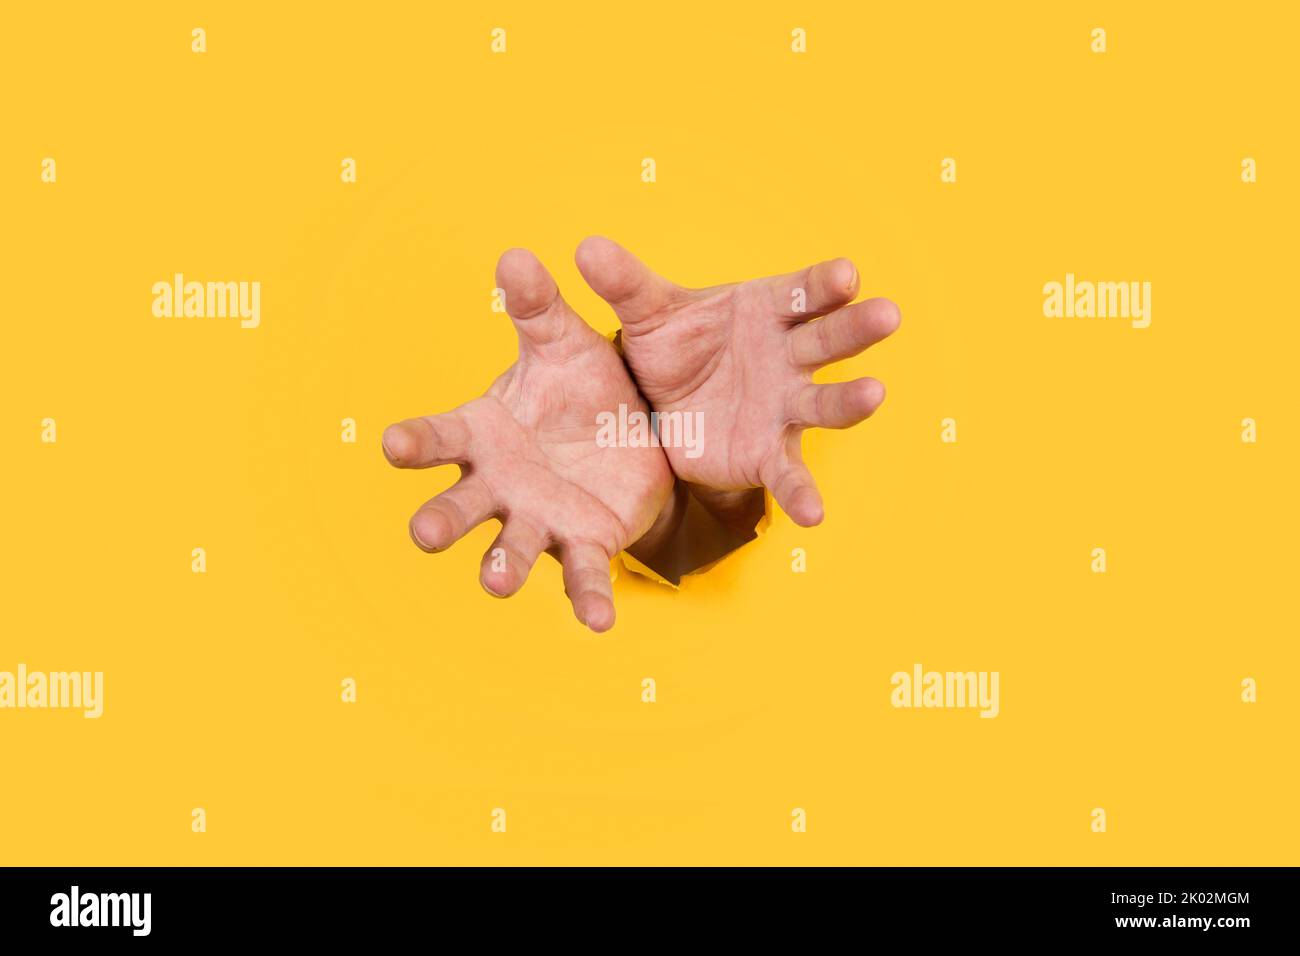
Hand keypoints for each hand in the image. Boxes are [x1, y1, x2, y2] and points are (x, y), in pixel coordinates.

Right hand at [382, 249, 673, 631]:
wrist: (635, 433)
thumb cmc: (582, 387)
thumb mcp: (565, 342)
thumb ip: (539, 308)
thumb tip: (516, 253)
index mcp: (483, 433)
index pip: (438, 437)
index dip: (414, 442)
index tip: (390, 443)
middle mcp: (499, 484)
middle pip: (459, 505)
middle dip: (442, 519)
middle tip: (426, 533)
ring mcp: (537, 518)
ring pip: (510, 547)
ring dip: (500, 566)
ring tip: (497, 581)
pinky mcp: (583, 542)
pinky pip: (582, 575)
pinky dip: (587, 600)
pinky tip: (598, 623)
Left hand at [574, 237, 899, 526]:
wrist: (662, 405)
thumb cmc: (673, 346)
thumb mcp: (647, 314)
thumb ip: (624, 284)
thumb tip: (586, 248)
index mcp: (766, 310)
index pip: (802, 292)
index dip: (824, 283)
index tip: (847, 274)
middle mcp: (787, 355)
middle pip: (827, 338)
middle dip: (856, 327)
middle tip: (887, 314)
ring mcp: (784, 406)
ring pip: (824, 401)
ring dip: (849, 400)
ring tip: (874, 393)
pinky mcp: (768, 453)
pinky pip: (789, 473)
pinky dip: (802, 493)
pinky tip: (814, 514)